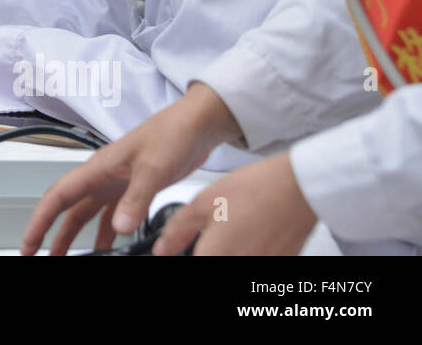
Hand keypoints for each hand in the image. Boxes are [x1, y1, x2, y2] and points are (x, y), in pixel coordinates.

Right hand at [20, 83, 242, 255]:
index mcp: (98, 169)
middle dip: (51, 233)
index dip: (40, 221)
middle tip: (39, 255)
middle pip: (68, 209)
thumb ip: (135, 200)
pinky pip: (114, 216)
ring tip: (69, 257)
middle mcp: (102, 177)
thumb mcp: (153, 168)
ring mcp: (117, 183)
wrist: (196, 124)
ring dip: (77, 236)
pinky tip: (110, 247)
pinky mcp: (134, 188)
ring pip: (88, 214)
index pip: (58, 197)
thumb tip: (118, 230)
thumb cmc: (171, 133)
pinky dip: (108, 234)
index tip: (29, 243)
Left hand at [154, 154, 317, 254]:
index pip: (190, 270)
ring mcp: (262, 272)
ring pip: (231, 266)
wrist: (299, 188)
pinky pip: (253, 265)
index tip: (175, 254)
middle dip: (203, 256)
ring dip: (222, 255)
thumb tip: (161, 249)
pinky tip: (246, 239)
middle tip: (204, 243)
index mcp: (215, 257)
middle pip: (211, 267)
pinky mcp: (279, 265)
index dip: (180, 260)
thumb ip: (177, 231)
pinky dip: (245, 254)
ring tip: (226, 237)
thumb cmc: (254, 192)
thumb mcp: (203, 204)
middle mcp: (240, 268)